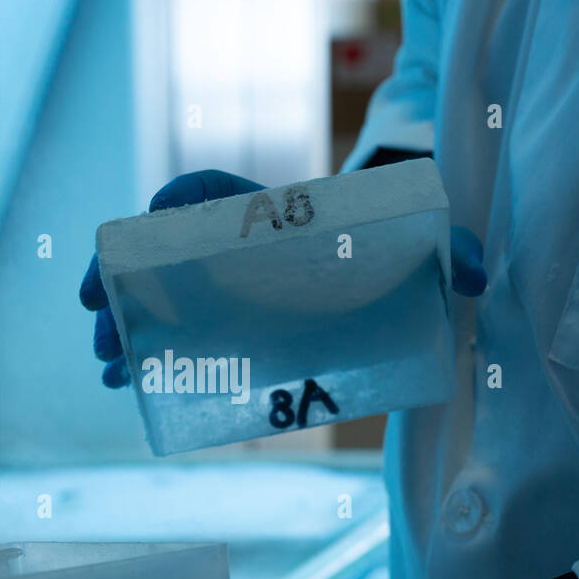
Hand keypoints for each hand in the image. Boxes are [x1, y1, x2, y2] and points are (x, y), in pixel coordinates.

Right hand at [79, 168, 487, 388]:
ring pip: (151, 300)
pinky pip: (168, 337)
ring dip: (122, 329)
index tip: (144, 226)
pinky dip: (143, 357)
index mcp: (263, 214)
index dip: (168, 206)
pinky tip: (125, 384)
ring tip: (110, 364)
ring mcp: (217, 290)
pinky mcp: (221, 327)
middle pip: (154, 254)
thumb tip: (477, 278)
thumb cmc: (387, 248)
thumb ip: (451, 250)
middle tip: (102, 316)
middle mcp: (226, 248)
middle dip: (119, 281)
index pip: (203, 194)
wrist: (380, 272)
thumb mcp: (418, 243)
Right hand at [79, 170, 266, 387]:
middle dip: (112, 325)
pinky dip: (153, 368)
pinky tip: (136, 385)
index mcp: (172, 238)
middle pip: (129, 299)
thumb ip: (197, 190)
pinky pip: (177, 353)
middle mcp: (175, 273)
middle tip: (104, 349)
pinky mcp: (215, 335)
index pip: (121, 254)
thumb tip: (153, 207)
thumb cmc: (281, 220)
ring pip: (148, 329)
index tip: (88, 300)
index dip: (100, 275)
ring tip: (115, 377)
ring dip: (126, 353)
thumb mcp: (240, 196)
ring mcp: (193, 307)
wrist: (333, 257)